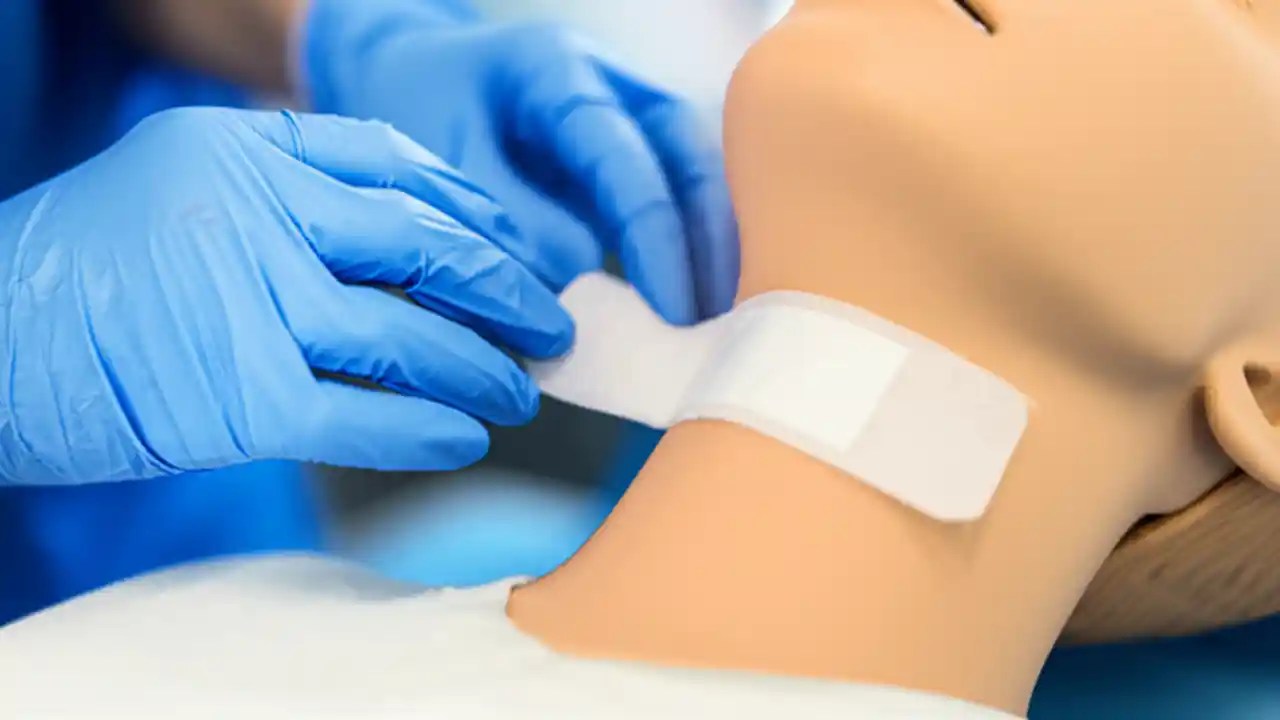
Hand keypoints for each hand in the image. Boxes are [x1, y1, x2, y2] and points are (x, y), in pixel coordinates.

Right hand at [0, 107, 572, 484]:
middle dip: (502, 292)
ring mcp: (250, 302)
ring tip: (521, 391)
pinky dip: (428, 431)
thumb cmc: (85, 274)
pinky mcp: (241, 397)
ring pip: (407, 337)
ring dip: (481, 370)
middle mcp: (254, 213)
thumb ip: (287, 199)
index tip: (515, 248)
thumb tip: (413, 246)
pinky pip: (367, 416)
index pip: (392, 170)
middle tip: (552, 323)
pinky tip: (468, 438)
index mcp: (243, 153)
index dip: (470, 213)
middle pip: (421, 249)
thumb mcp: (181, 189)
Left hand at [302, 0, 739, 324]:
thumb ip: (512, 226)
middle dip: (711, 246)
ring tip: (726, 326)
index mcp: (561, 72)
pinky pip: (686, 202)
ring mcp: (638, 118)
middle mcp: (617, 87)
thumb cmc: (424, 113)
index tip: (673, 311)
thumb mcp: (445, 164)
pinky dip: (697, 253)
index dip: (655, 239)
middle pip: (691, 160)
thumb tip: (581, 287)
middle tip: (723, 326)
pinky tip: (704, 307)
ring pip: (701, 180)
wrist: (415, 75)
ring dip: (717, 252)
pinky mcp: (642, 156)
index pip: (628, 159)